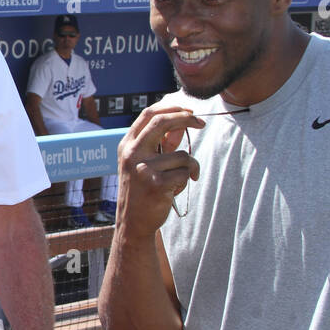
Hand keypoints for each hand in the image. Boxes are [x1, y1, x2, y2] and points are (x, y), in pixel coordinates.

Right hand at [116, 106, 204, 233]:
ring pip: (182, 155)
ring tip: (179, 179)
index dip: (171, 108)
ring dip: (189, 166)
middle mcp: (132, 153)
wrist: (133, 222)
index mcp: (127, 145)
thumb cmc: (141, 190)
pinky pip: (185, 173)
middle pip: (162, 122)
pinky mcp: (156, 184)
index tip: (188, 110)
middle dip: (186, 118)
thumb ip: (162, 142)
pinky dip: (186, 180)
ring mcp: (143, 168)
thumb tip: (183, 122)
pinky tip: (174, 190)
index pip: (149, 114)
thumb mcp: (145, 162)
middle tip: (201, 123)